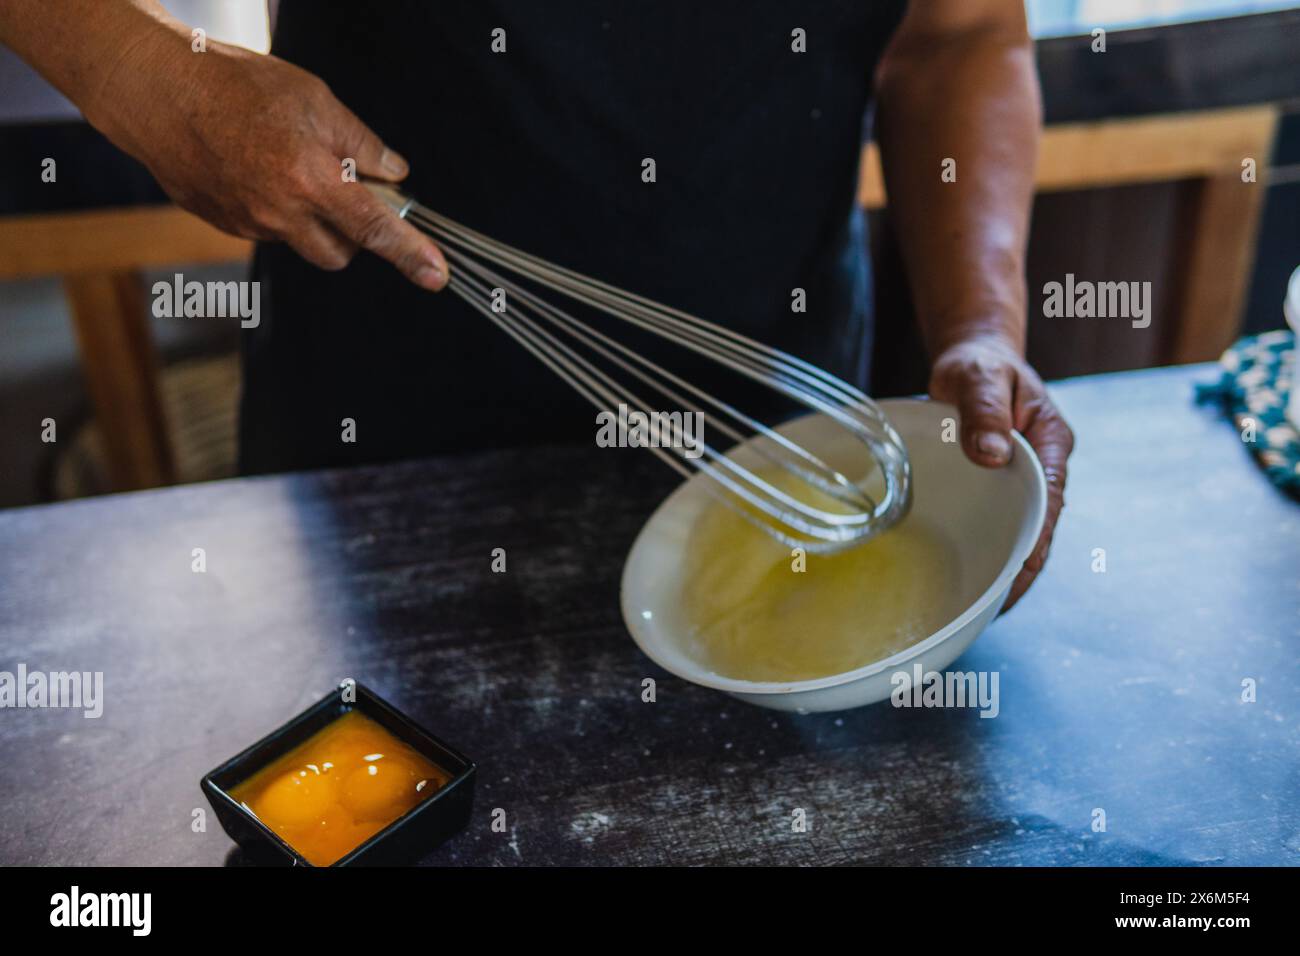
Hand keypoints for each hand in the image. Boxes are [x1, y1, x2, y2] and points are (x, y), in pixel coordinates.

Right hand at [89, 28, 447, 289]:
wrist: (156, 92)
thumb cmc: (237, 86)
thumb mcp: (315, 99)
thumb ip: (361, 143)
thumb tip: (394, 173)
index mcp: (311, 181)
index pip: (374, 229)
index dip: (410, 254)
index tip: (437, 276)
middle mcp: (281, 214)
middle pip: (339, 254)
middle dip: (352, 234)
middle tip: (343, 189)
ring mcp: (250, 225)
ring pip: (301, 241)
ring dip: (310, 218)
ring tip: (287, 164)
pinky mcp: (225, 225)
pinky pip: (266, 229)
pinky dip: (274, 208)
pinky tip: (255, 167)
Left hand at [928, 335, 1073, 610]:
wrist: (973, 359)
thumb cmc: (980, 365)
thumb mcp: (979, 377)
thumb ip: (984, 410)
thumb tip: (992, 456)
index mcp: (1050, 443)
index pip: (1051, 501)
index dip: (1038, 539)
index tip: (1021, 572)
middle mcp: (1042, 467)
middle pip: (1041, 527)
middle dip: (1024, 569)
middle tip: (997, 608)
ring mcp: (1023, 480)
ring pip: (1022, 530)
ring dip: (1008, 566)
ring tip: (984, 607)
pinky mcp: (1000, 486)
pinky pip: (1000, 522)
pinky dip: (990, 547)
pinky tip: (972, 576)